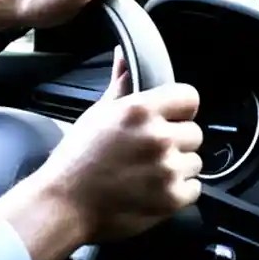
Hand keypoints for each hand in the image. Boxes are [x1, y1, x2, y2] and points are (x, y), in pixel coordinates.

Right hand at [0, 49, 202, 259]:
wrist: (64, 205)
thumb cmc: (76, 159)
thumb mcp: (97, 114)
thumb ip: (121, 83)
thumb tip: (124, 54)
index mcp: (140, 111)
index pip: (190, 97)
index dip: (180, 109)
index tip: (169, 119)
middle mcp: (158, 137)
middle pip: (194, 133)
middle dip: (176, 142)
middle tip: (148, 152)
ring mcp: (167, 169)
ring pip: (194, 162)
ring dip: (177, 168)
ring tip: (146, 174)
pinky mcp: (172, 198)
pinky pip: (193, 189)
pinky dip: (177, 192)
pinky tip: (151, 191)